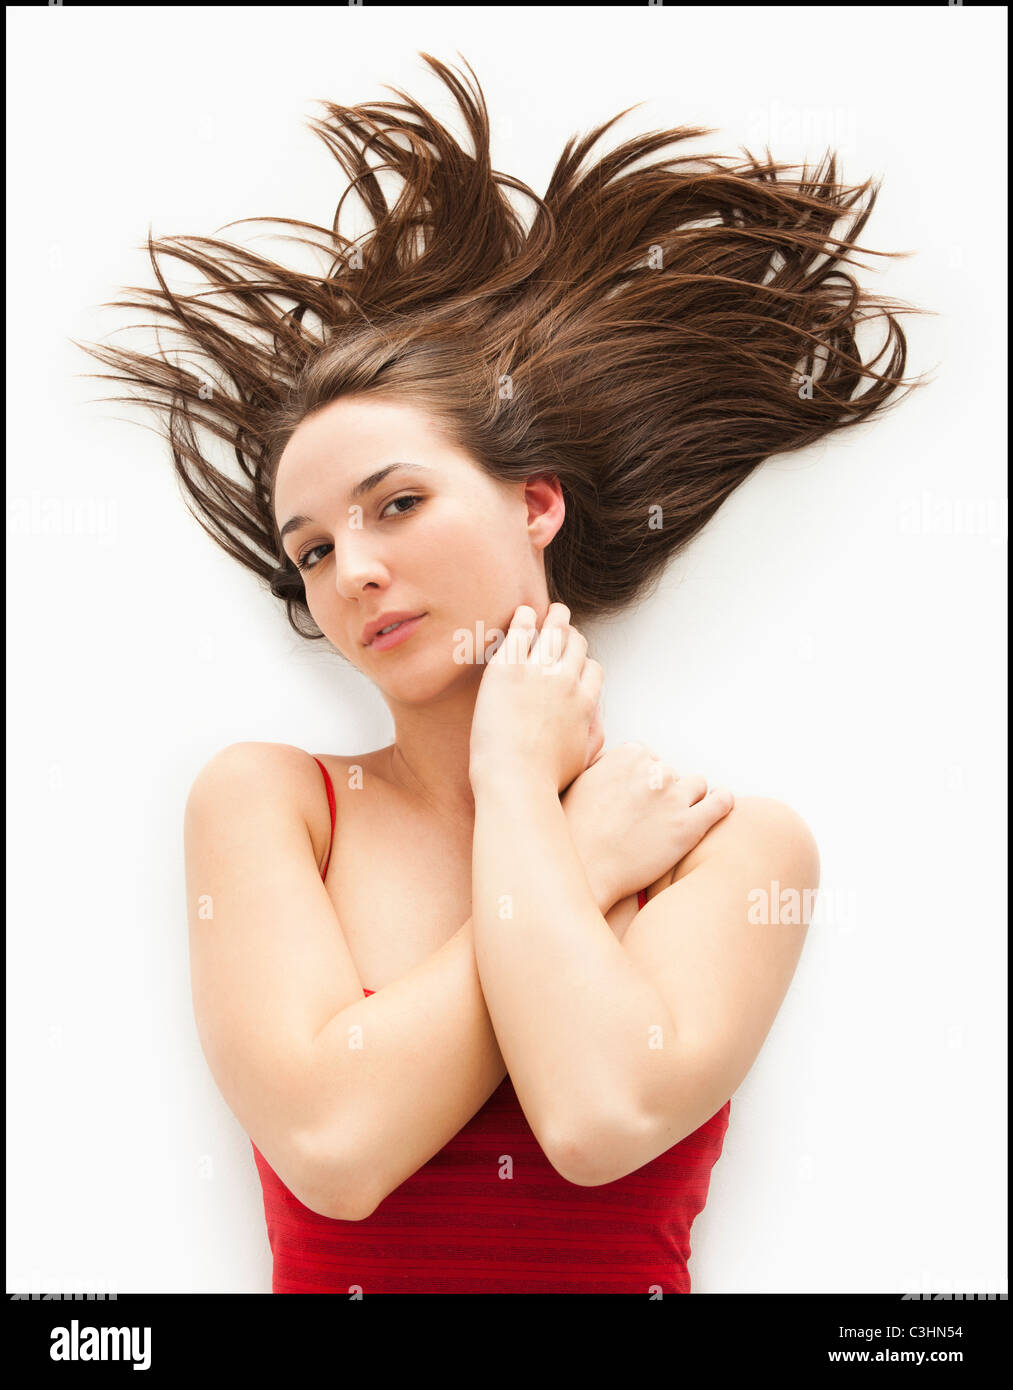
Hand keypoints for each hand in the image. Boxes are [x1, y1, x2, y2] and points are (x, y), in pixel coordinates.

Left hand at [469, 602, 602, 794]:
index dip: (584, 662)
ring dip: (555, 617)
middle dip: (572, 634)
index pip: (593, 669)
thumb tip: (596, 718)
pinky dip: (525, 617)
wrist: (514, 780)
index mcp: (585, 703)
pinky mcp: (508, 668)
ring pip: (554, 631)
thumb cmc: (545, 780)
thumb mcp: (583, 760)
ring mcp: (538, 672)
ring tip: (551, 611)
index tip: (574, 659)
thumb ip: (594, 734)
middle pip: (576, 645)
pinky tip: (522, 613)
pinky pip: (520, 630)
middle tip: (563, 627)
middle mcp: (567, 682)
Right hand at [561, 742, 733, 910]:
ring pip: (697, 785)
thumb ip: (605, 761)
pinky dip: (722, 802)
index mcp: (629, 754)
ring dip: (688, 798)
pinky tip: (718, 805)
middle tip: (646, 816)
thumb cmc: (575, 830)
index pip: (649, 756)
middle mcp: (654, 771)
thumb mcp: (581, 780)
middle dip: (662, 790)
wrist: (585, 870)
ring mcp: (674, 797)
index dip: (642, 777)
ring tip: (672, 819)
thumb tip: (619, 755)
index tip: (636, 796)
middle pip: (670, 772)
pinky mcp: (689, 826)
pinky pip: (721, 803)